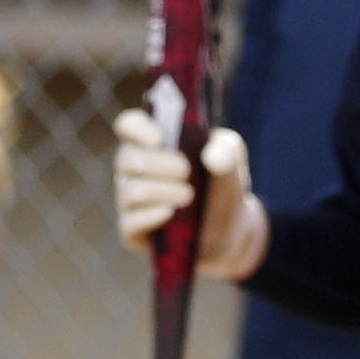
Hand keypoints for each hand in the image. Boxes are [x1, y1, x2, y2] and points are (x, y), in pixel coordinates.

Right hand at [110, 108, 262, 278]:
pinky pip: (130, 223)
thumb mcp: (232, 162)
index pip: (128, 126)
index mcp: (151, 144)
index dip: (138, 129)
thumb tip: (210, 156)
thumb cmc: (222, 187)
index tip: (160, 139)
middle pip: (126, 159)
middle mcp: (133, 171)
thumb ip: (227, 150)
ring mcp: (130, 202)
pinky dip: (151, 216)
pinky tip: (170, 213)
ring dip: (161, 191)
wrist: (230, 232)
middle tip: (187, 171)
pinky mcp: (133, 232)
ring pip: (130, 191)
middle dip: (158, 164)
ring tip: (189, 196)